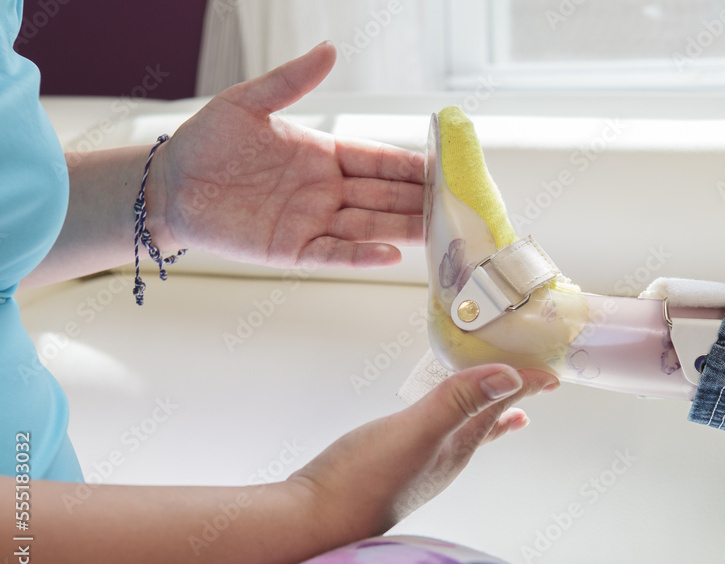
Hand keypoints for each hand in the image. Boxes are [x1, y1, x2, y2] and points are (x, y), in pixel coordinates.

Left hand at [151, 42, 423, 268]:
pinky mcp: (292, 250)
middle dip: (421, 200)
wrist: (167, 185)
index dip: (412, 165)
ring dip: (405, 229)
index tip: (446, 165)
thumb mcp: (249, 102)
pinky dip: (363, 255)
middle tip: (459, 204)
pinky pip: (335, 253)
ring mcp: (312, 223)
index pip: (379, 161)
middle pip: (385, 197)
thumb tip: (330, 50)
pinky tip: (392, 254)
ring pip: (370, 226)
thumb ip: (292, 81)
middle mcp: (326, 192)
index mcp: (324, 157)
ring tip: (440, 231)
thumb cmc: (207, 143)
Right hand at [289, 365, 558, 538]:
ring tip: (503, 406)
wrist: (312, 522)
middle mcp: (442, 459)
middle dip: (510, 402)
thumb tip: (511, 376)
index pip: (499, 408)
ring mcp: (417, 465)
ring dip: (483, 412)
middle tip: (533, 387)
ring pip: (461, 431)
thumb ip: (460, 401)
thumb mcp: (417, 431)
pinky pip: (431, 435)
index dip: (525, 387)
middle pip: (487, 422)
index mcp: (456, 448)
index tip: (550, 374)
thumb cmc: (363, 481)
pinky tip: (432, 423)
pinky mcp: (390, 466)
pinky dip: (445, 420)